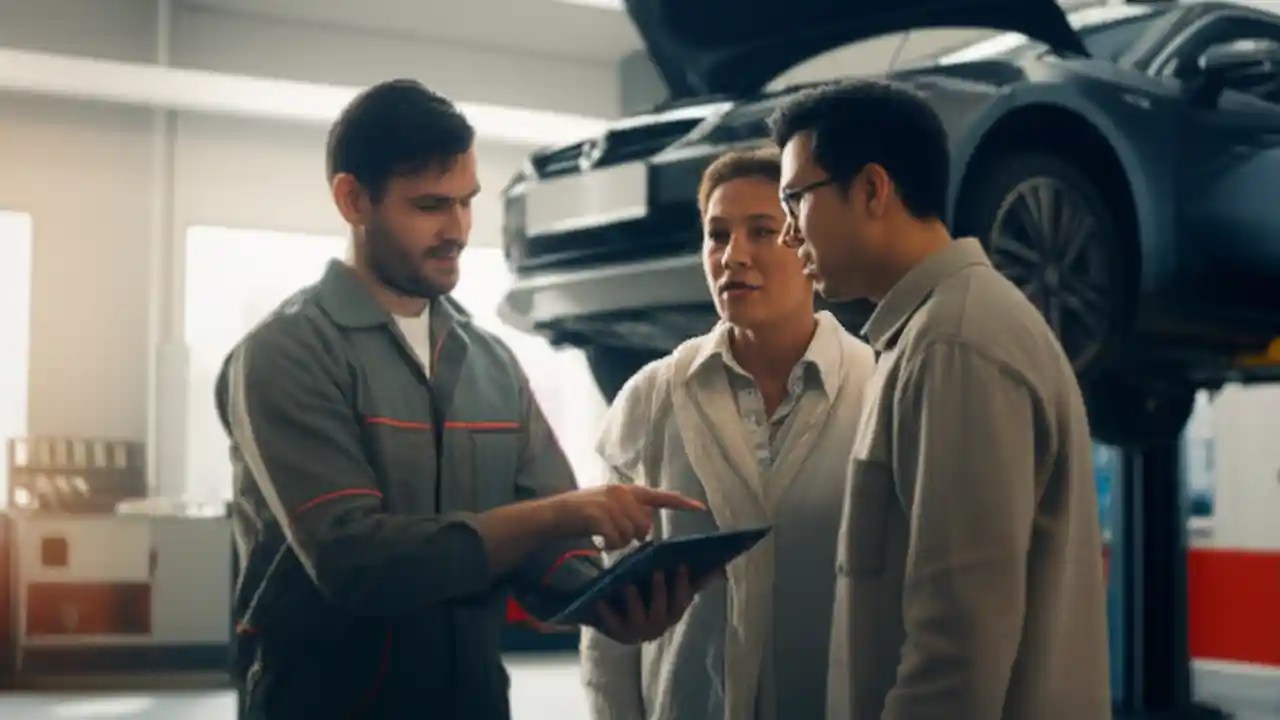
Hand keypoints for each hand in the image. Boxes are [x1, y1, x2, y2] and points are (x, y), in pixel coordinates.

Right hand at [547, 484, 705, 549]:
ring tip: (602, 537)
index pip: (659, 496)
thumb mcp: (607, 507)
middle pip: (645, 525)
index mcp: (626, 490)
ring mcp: (609, 502)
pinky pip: (616, 539)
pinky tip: (597, 541)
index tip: (700, 507)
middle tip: (615, 537)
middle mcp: (621, 492)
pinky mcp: (598, 514)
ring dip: (619, 542)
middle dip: (634, 536)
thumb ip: (629, 512)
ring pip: (631, 534)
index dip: (681, 502)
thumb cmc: (580, 515)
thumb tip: (646, 530)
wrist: (551, 515)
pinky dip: (608, 544)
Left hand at [593, 565, 706, 643]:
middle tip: (656, 571)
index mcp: (673, 614)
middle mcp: (659, 626)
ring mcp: (638, 632)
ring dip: (634, 602)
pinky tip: (600, 599)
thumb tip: (721, 569)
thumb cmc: (652, 600)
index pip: (682, 600)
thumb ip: (694, 581)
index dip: (682, 584)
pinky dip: (606, 613)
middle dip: (660, 591)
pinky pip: (613, 625)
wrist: (624, 624)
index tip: (681, 565)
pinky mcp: (619, 634)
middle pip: (662, 610)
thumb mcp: (671, 591)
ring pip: (638, 618)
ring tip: (628, 584)